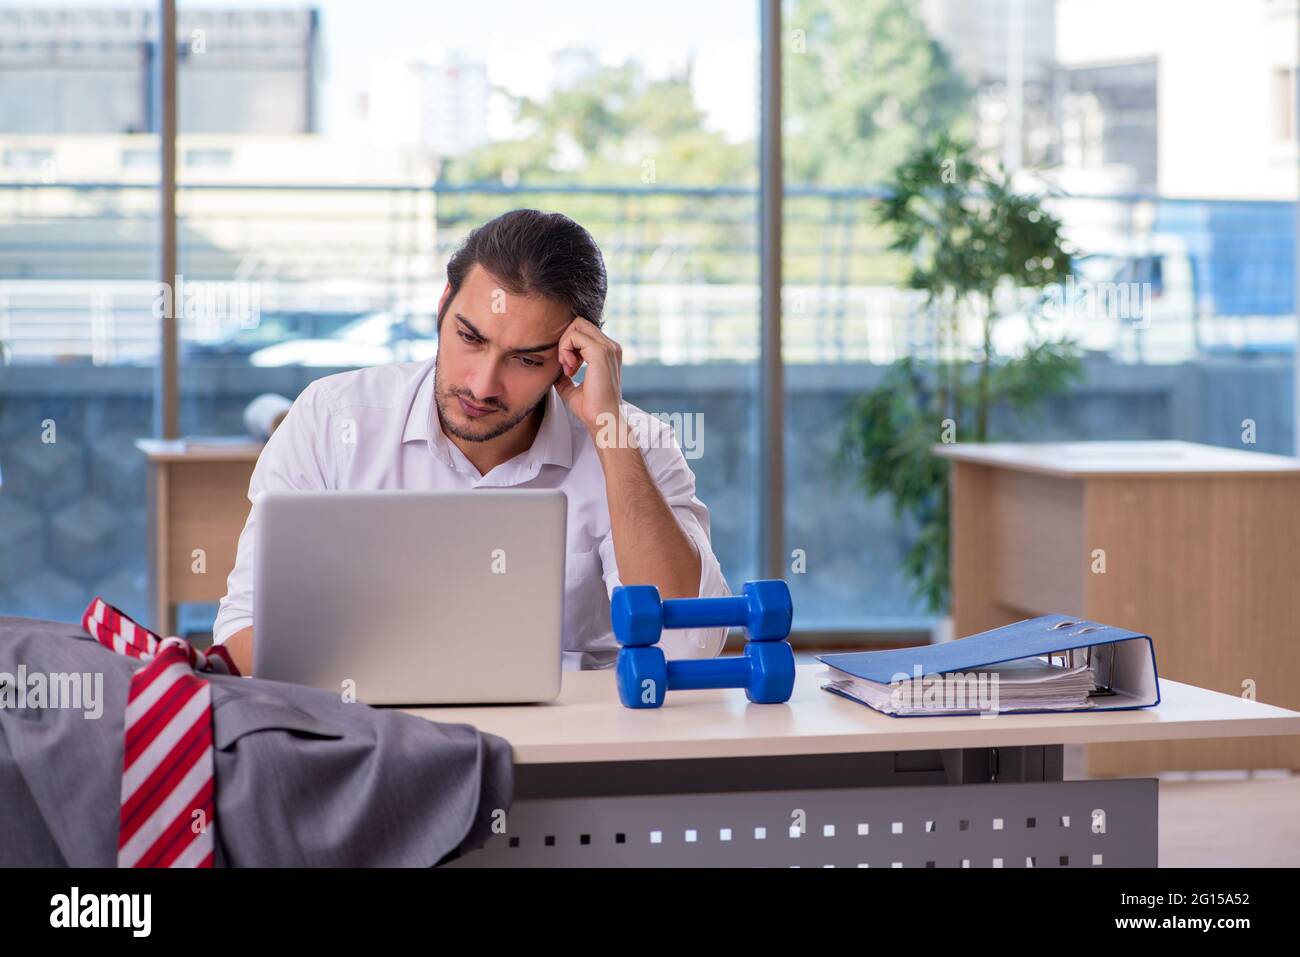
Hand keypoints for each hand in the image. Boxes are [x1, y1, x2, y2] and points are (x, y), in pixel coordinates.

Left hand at [554, 316, 623, 435]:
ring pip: (576, 326)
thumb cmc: (590, 408)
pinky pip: (575, 336)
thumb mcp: (572, 387)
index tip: (567, 369)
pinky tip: (569, 368)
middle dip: (566, 341)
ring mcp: (608, 348)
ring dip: (564, 345)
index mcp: (608, 352)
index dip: (569, 345)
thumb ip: (564, 374)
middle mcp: (611, 346)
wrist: (602, 420)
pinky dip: (565, 349)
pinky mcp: (601, 353)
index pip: (583, 331)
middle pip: (579, 323)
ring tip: (567, 368)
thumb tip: (552, 369)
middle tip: (565, 365)